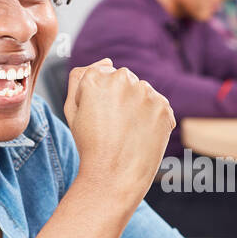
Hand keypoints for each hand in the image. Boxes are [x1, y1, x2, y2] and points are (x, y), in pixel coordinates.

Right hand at [65, 58, 174, 204]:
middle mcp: (121, 78)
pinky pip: (159, 106)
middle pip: (124, 81)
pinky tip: (142, 135)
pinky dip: (154, 119)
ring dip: (138, 107)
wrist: (114, 176)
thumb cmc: (91, 145)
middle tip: (113, 127)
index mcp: (95, 77)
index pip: (103, 75)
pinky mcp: (163, 107)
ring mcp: (145, 92)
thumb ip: (81, 78)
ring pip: (143, 93)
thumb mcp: (72, 110)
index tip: (99, 117)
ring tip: (128, 133)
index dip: (101, 98)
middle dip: (122, 98)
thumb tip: (107, 61)